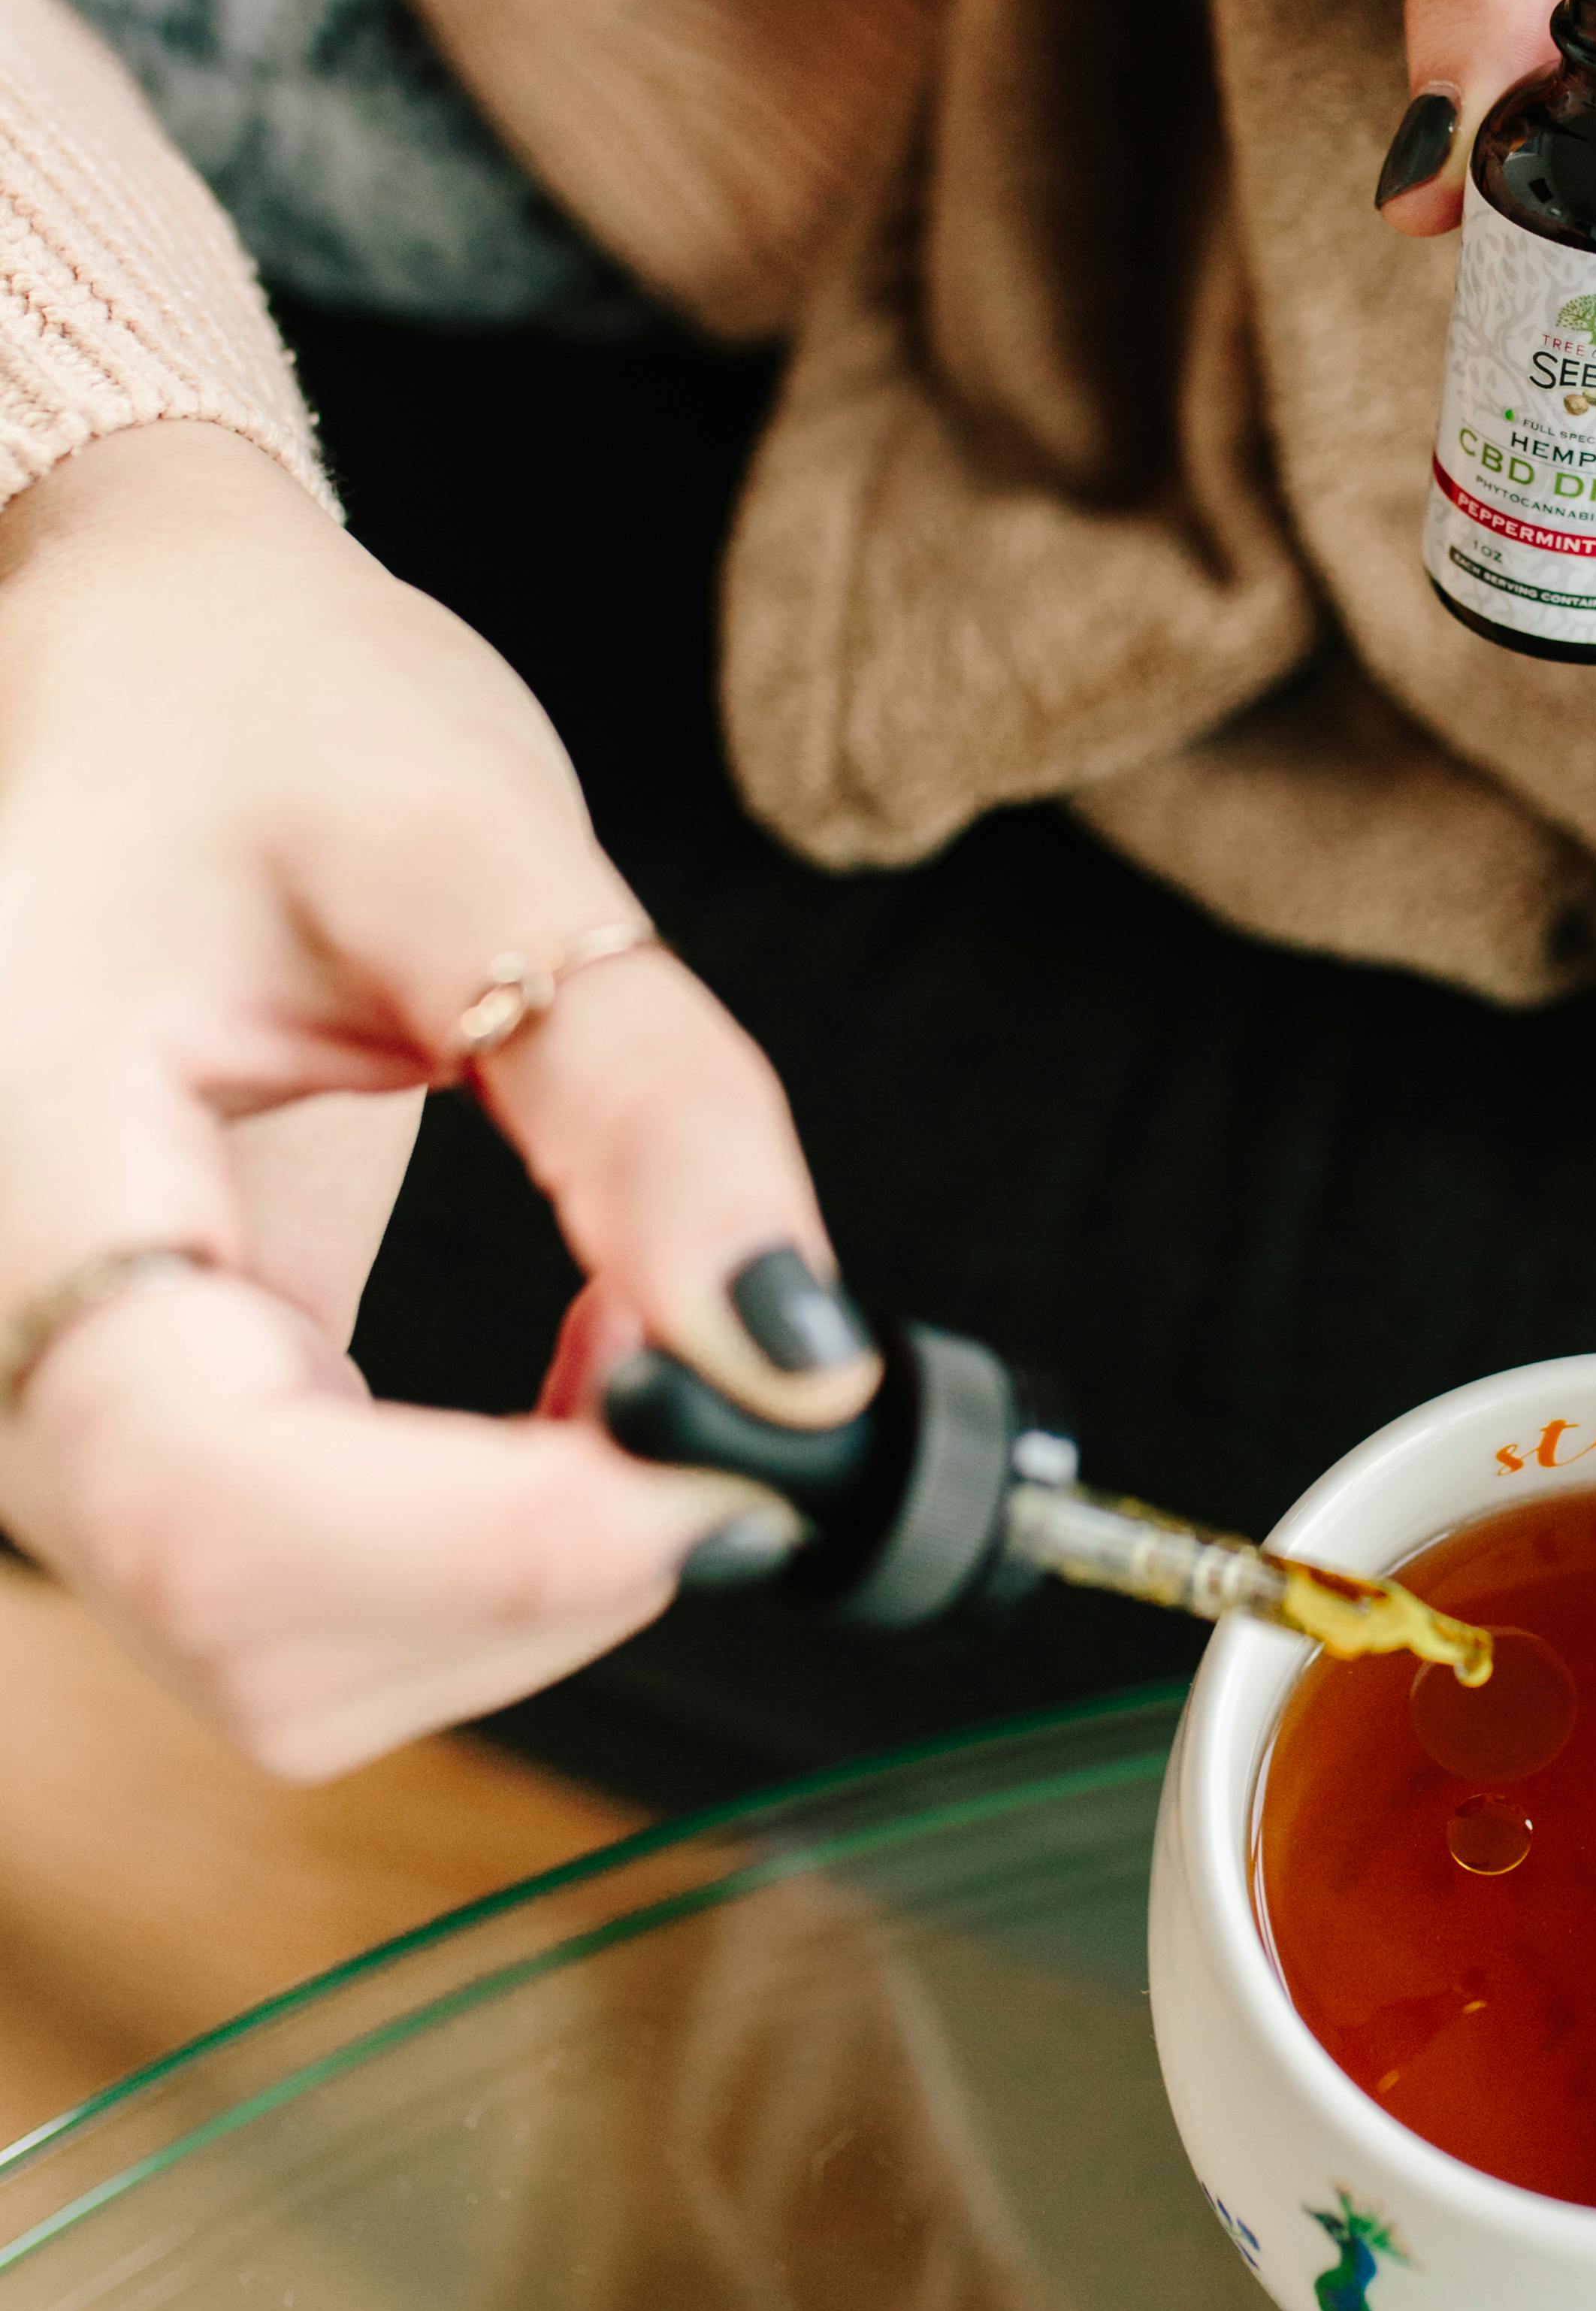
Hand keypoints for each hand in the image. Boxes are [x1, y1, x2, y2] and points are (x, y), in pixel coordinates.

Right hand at [0, 422, 867, 1776]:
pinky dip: (486, 1542)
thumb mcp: (471, 836)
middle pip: (259, 1635)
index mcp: (7, 1173)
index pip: (216, 1512)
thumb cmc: (253, 700)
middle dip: (544, 1568)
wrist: (127, 650)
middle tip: (747, 1390)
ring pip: (287, 1660)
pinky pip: (298, 1592)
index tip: (736, 1464)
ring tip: (659, 1343)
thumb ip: (647, 1096)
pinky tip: (587, 1377)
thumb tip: (801, 1353)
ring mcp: (41, 1409)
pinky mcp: (127, 1425)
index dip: (494, 1549)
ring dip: (527, 1570)